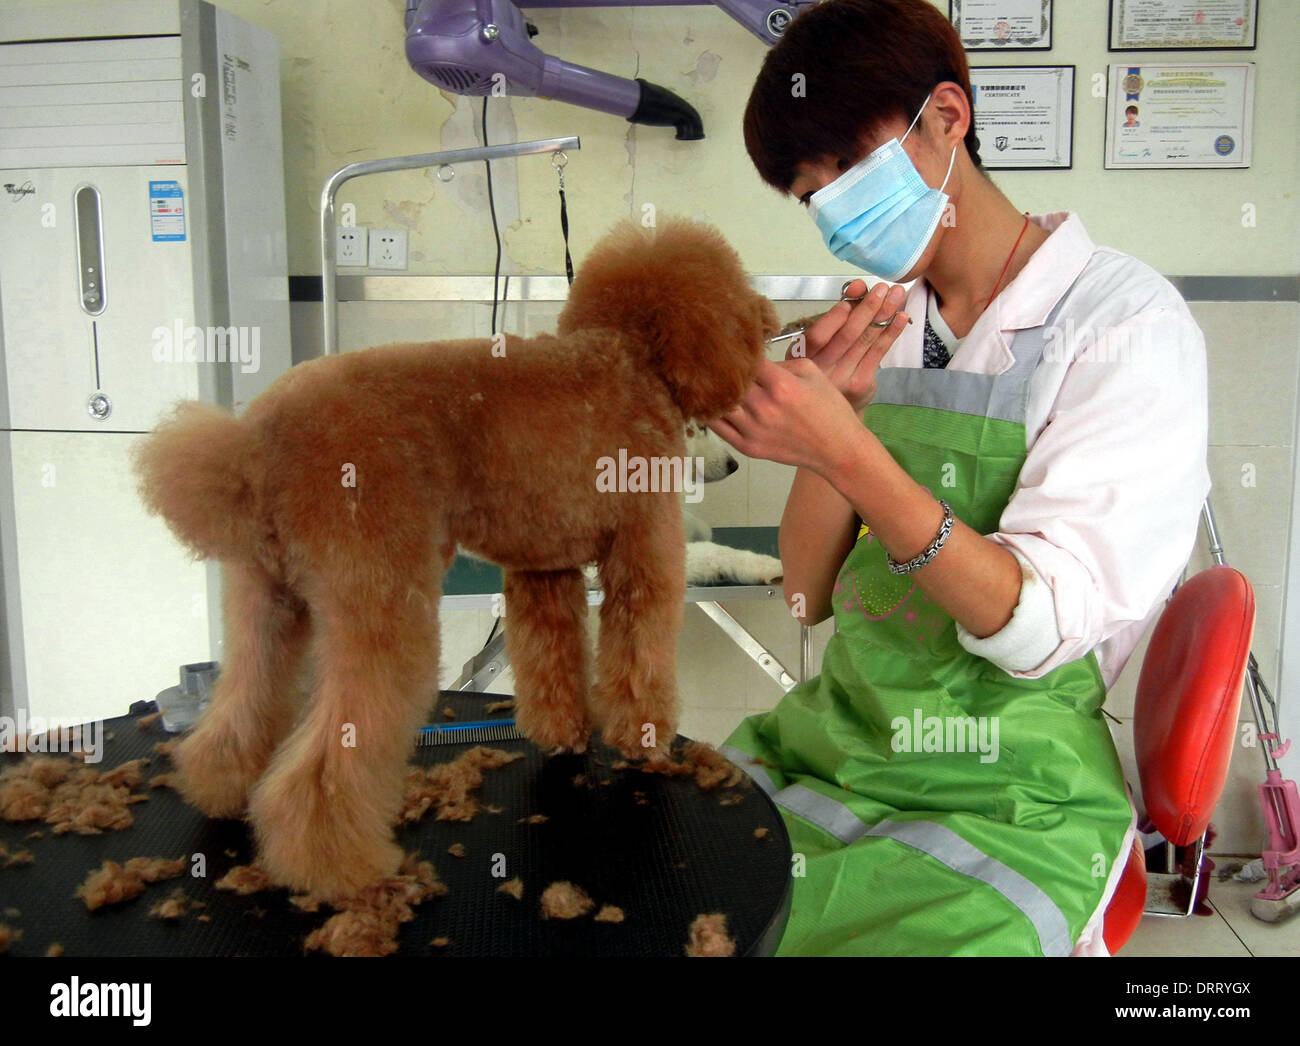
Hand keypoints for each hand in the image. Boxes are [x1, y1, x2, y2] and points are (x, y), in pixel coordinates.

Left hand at [708, 357, 868, 478]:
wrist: (838, 449)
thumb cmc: (829, 410)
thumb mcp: (813, 373)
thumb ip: (782, 362)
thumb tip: (756, 360)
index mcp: (781, 385)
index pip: (745, 360)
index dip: (738, 350)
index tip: (733, 345)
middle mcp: (764, 407)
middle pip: (727, 380)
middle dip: (721, 369)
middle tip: (714, 360)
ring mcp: (754, 430)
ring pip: (718, 404)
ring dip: (713, 391)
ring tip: (709, 381)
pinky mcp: (748, 447)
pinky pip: (718, 428)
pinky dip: (710, 413)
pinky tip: (710, 404)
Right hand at [789, 278, 910, 411]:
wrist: (830, 413)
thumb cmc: (823, 370)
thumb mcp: (817, 346)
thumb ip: (835, 317)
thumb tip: (857, 287)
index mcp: (801, 359)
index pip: (817, 336)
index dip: (836, 315)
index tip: (853, 295)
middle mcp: (820, 372)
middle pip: (847, 336)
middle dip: (868, 308)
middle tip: (882, 288)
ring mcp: (842, 379)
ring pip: (866, 341)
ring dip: (884, 315)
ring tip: (897, 295)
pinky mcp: (861, 384)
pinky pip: (878, 353)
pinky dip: (891, 333)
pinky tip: (900, 318)